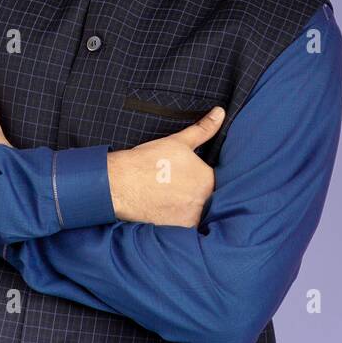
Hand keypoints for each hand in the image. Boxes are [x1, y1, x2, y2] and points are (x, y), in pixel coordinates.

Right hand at [106, 107, 224, 226]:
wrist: (121, 183)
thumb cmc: (149, 160)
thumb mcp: (179, 142)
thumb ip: (203, 129)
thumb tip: (220, 112)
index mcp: (208, 178)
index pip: (216, 180)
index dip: (202, 178)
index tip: (189, 177)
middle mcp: (205, 200)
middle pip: (209, 197)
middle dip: (198, 193)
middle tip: (178, 188)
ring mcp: (192, 217)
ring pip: (198, 211)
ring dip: (190, 207)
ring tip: (173, 199)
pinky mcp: (178, 230)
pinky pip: (187, 225)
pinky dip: (180, 219)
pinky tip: (168, 210)